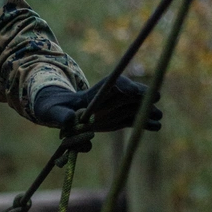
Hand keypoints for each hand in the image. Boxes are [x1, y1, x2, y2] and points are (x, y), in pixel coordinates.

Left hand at [33, 75, 161, 132]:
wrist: (59, 116)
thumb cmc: (53, 110)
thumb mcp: (52, 112)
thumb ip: (61, 116)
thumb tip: (71, 120)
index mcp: (93, 91)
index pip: (115, 84)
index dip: (125, 86)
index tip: (132, 92)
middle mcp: (108, 97)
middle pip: (130, 93)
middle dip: (142, 96)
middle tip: (155, 99)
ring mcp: (115, 108)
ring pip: (135, 107)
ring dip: (146, 112)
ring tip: (158, 117)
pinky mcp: (118, 120)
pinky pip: (133, 121)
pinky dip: (143, 124)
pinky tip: (155, 127)